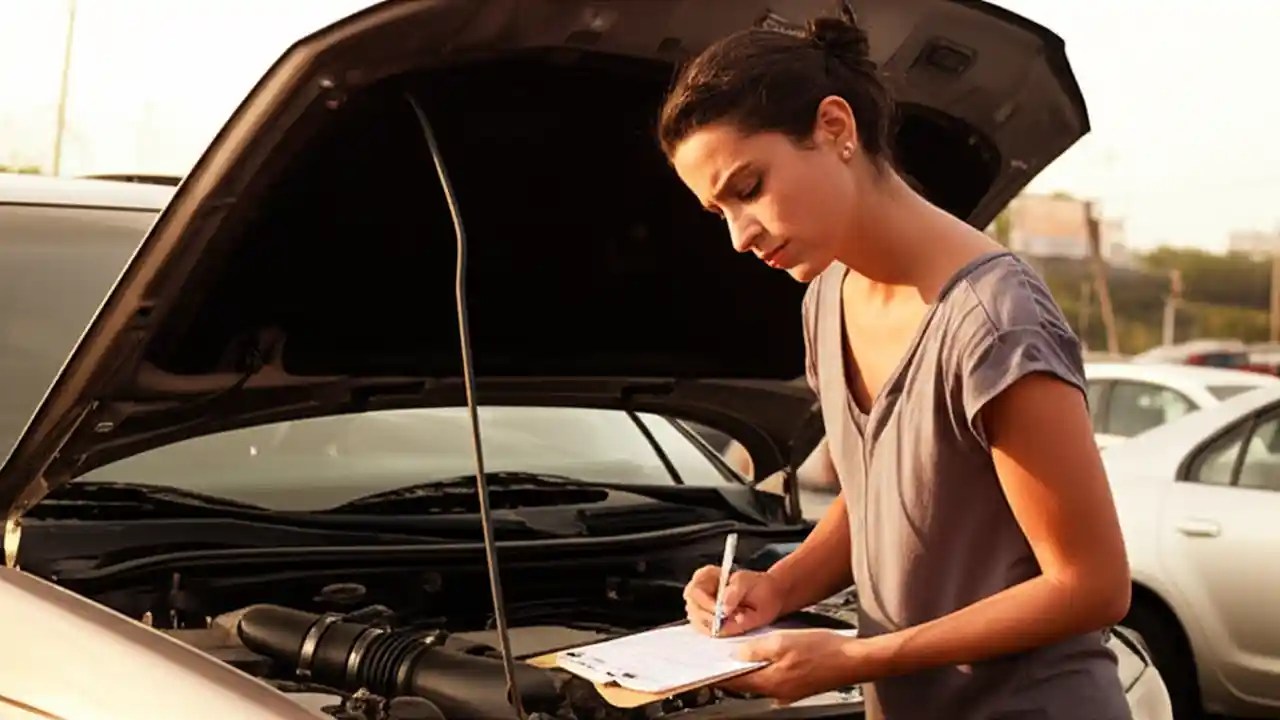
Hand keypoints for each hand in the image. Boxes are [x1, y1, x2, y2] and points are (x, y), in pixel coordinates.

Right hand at [682, 566, 783, 636]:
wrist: (769, 596)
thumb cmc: (756, 584)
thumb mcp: (746, 582)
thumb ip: (734, 592)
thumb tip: (723, 609)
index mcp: (705, 577)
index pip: (694, 591)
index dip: (705, 603)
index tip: (720, 611)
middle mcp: (699, 594)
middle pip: (693, 610)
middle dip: (712, 618)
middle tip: (732, 618)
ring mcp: (702, 610)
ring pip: (699, 624)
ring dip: (718, 626)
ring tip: (738, 617)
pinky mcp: (708, 625)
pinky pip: (708, 633)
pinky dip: (721, 633)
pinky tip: (735, 624)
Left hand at [720, 629, 867, 703]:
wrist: (853, 660)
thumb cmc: (824, 650)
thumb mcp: (783, 641)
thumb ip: (755, 649)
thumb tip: (736, 654)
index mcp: (771, 682)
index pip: (734, 682)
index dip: (718, 673)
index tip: (705, 668)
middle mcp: (777, 692)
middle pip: (746, 682)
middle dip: (732, 669)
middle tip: (720, 655)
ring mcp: (788, 692)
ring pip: (760, 680)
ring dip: (749, 668)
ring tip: (741, 651)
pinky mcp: (797, 687)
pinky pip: (773, 678)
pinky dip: (765, 668)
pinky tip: (766, 654)